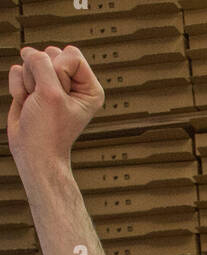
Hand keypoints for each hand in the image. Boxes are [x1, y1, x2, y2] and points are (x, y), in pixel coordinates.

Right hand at [8, 46, 104, 169]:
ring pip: (32, 60)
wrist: (33, 152)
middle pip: (51, 53)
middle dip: (42, 76)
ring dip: (29, 82)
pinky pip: (18, 70)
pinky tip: (27, 103)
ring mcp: (51, 82)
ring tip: (37, 103)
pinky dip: (18, 87)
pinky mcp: (33, 85)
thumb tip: (29, 52)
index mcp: (89, 87)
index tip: (60, 96)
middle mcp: (73, 83)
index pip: (72, 54)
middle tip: (47, 101)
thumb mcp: (50, 94)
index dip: (60, 72)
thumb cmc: (49, 131)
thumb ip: (42, 63)